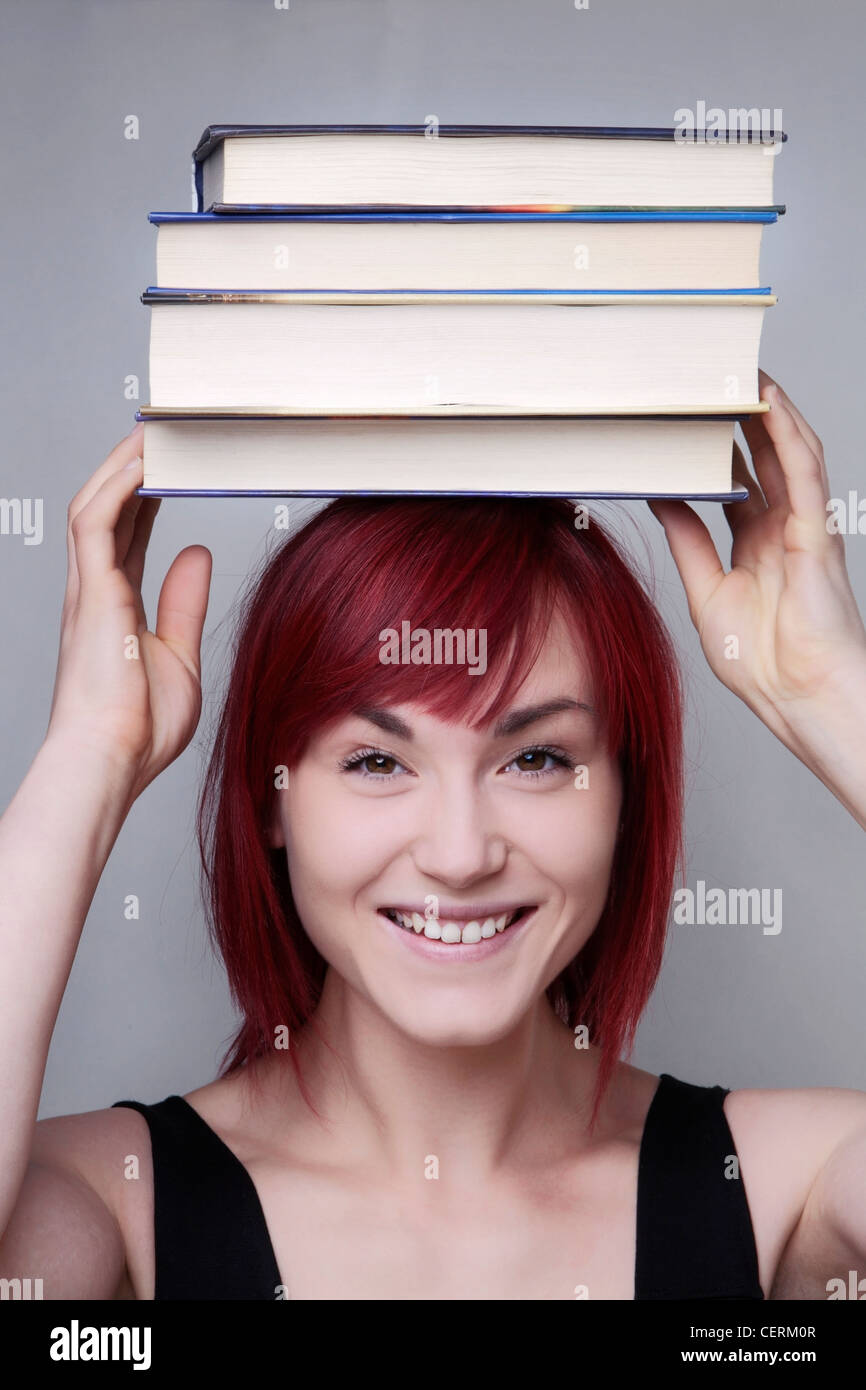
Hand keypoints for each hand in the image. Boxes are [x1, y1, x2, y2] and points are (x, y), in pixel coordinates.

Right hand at [45, 422, 211, 801]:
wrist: (111, 760)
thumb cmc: (138, 727)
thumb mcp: (179, 655)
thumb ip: (184, 602)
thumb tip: (198, 553)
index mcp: (113, 606)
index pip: (127, 533)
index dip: (146, 495)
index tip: (169, 468)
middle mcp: (94, 590)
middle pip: (110, 508)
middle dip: (132, 466)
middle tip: (161, 432)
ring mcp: (87, 588)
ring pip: (96, 502)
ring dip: (122, 463)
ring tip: (153, 429)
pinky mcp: (89, 591)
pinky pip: (95, 520)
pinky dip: (116, 485)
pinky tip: (142, 460)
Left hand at [648, 372, 865, 781]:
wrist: (797, 695)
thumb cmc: (760, 660)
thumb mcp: (705, 591)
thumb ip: (686, 540)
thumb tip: (661, 497)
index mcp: (753, 544)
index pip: (731, 479)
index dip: (709, 446)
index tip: (680, 417)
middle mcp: (779, 528)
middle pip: (759, 456)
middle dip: (738, 415)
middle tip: (709, 376)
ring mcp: (801, 526)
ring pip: (785, 451)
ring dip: (766, 409)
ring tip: (740, 368)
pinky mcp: (815, 530)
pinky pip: (803, 471)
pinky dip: (786, 432)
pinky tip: (769, 400)